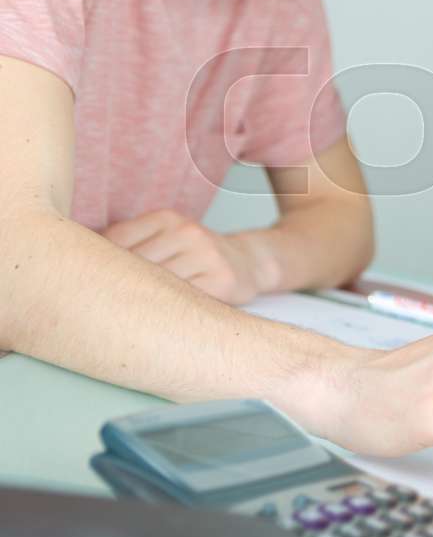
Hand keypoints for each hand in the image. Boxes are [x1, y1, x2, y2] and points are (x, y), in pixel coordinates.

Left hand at [104, 209, 269, 304]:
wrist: (251, 263)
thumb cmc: (195, 256)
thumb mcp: (166, 237)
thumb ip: (131, 245)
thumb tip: (78, 268)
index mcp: (167, 217)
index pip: (116, 241)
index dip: (97, 264)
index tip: (88, 283)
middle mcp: (187, 232)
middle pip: (133, 265)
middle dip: (115, 287)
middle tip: (101, 307)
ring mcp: (206, 256)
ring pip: (156, 285)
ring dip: (139, 303)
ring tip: (130, 316)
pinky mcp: (222, 281)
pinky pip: (182, 301)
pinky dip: (166, 312)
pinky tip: (159, 319)